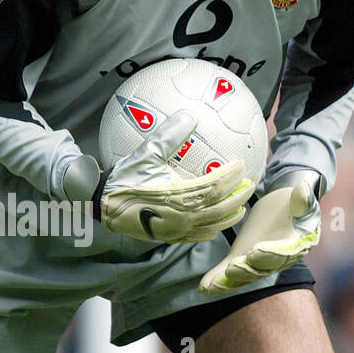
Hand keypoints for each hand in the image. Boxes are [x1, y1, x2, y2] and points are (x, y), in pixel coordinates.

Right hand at [94, 109, 253, 243]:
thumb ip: (169, 134)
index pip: (215, 187)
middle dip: (239, 197)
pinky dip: (212, 229)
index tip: (242, 165)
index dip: (232, 176)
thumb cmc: (124, 179)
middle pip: (221, 209)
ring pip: (212, 226)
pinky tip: (215, 222)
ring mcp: (177, 230)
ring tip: (240, 207)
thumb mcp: (146, 152)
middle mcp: (182, 217)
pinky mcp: (169, 237)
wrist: (103, 204)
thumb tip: (188, 115)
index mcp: (180, 197)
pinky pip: (198, 236)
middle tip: (249, 185)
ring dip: (229, 216)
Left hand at [198, 180, 320, 293]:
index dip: (270, 254)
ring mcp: (257, 263)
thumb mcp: (300, 198)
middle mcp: (277, 260)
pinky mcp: (242, 260)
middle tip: (231, 268)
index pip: (283, 253)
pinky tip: (203, 287)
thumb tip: (303, 190)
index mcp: (295, 245)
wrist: (283, 207)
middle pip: (262, 270)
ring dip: (227, 282)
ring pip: (243, 276)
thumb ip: (302, 200)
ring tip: (211, 285)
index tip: (255, 252)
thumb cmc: (294, 202)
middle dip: (246, 271)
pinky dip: (216, 280)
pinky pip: (229, 273)